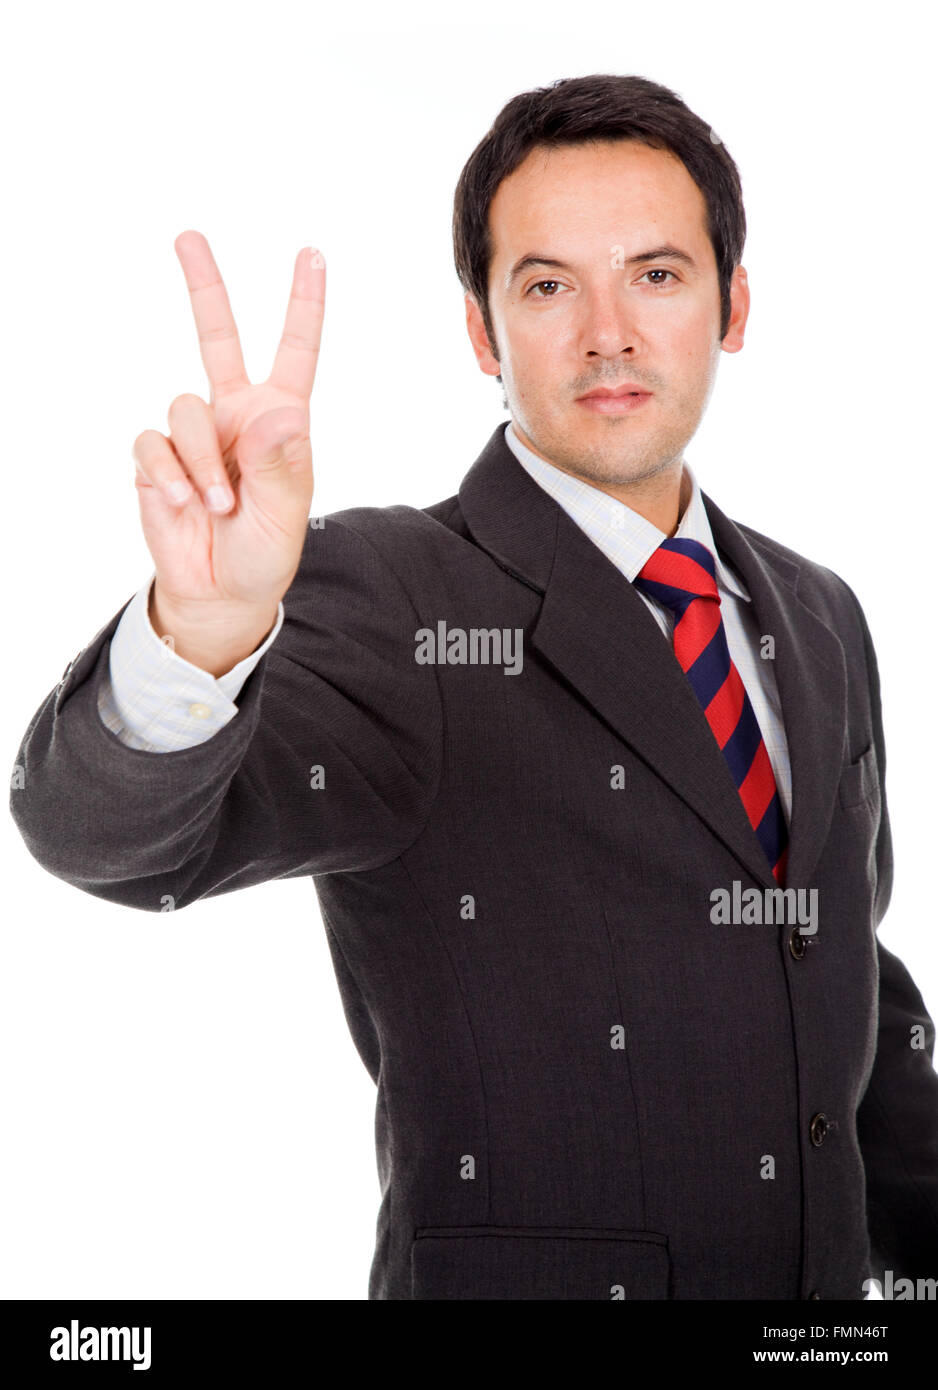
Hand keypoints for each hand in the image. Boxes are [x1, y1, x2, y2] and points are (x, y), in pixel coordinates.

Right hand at [132, 231, 324, 645]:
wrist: (221, 592)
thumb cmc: (264, 550)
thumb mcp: (286, 511)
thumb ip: (281, 463)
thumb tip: (279, 413)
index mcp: (279, 420)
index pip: (295, 352)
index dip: (303, 305)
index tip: (311, 254)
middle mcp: (235, 415)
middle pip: (217, 337)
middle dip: (204, 286)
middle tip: (189, 237)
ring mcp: (194, 434)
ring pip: (185, 407)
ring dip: (202, 460)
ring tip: (218, 504)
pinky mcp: (157, 458)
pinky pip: (154, 445)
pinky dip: (171, 476)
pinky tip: (186, 504)